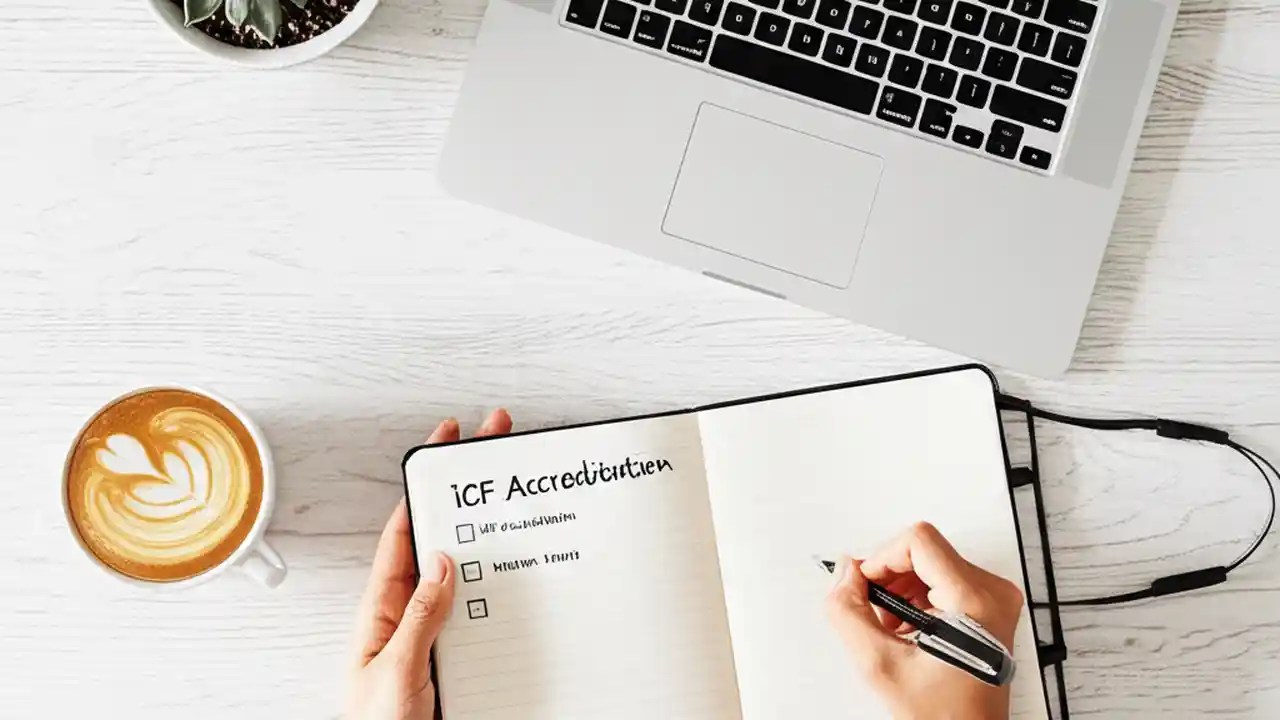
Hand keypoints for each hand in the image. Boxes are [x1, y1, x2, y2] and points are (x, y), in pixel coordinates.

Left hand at [346, 410, 513, 719]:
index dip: (423, 484)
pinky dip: (502, 588)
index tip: (444, 444)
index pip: (404, 532)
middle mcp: (408, 615)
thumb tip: (443, 561)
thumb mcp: (396, 670)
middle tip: (492, 446)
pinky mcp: (456, 660)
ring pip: (467, 576)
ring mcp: (434, 635)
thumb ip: (420, 617)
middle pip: (440, 541)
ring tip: (514, 500)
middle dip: (464, 494)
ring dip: (489, 540)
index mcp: (382, 609)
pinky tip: (523, 573)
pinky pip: (482, 614)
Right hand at [826, 522, 1023, 719]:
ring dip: (901, 590)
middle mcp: (993, 592)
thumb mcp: (880, 666)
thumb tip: (845, 573)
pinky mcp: (990, 604)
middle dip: (889, 579)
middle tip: (876, 613)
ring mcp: (995, 598)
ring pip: (930, 562)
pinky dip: (918, 598)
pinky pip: (943, 578)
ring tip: (894, 629)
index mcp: (974, 602)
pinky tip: (911, 630)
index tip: (866, 585)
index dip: (881, 559)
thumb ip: (849, 612)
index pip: (918, 541)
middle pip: (924, 550)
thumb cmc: (944, 715)